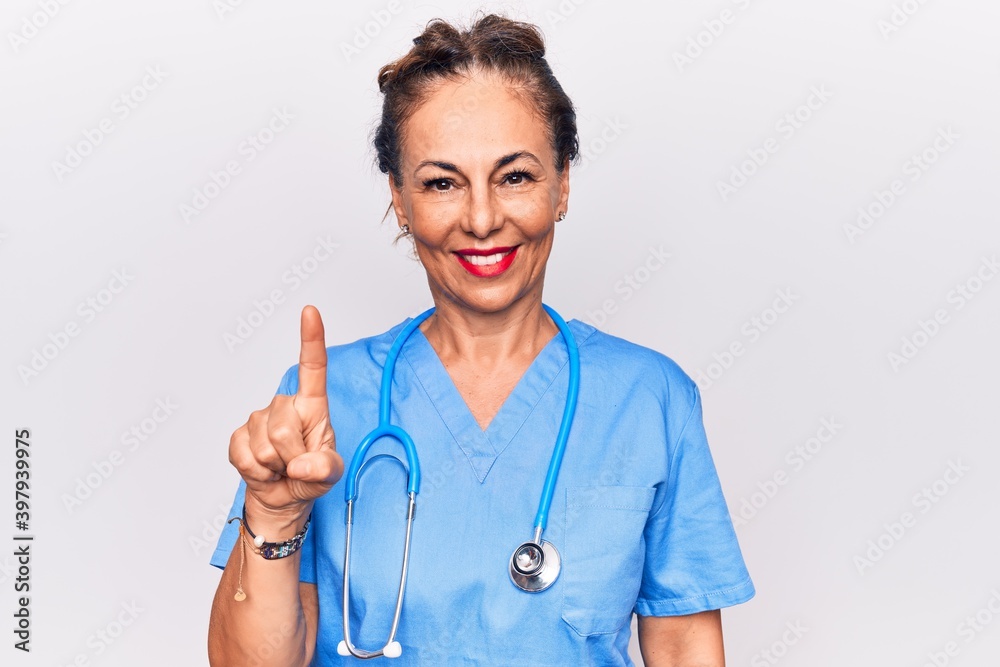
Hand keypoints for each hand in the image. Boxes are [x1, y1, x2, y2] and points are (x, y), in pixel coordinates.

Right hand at [229, 305, 344, 520]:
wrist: (284, 495)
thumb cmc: (311, 474)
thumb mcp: (330, 474)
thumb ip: (324, 468)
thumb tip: (302, 465)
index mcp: (312, 406)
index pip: (313, 368)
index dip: (311, 339)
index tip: (310, 312)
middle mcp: (284, 405)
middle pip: (282, 432)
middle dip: (291, 458)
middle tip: (296, 465)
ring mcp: (259, 418)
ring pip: (264, 448)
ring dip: (275, 466)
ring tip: (282, 466)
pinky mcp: (238, 436)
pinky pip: (245, 458)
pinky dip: (257, 473)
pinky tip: (264, 470)